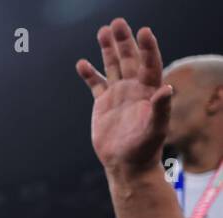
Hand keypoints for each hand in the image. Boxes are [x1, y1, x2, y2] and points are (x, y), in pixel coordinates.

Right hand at [76, 18, 173, 177]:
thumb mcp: (155, 129)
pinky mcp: (103, 104)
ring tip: (103, 31)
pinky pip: (96, 84)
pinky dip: (89, 74)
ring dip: (108, 49)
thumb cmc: (145, 149)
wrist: (126, 164)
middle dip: (124, 41)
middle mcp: (135, 88)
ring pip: (113, 66)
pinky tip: (82, 63)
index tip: (143, 31)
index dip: (147, 47)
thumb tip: (166, 88)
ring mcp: (119, 94)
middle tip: (118, 23)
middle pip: (130, 58)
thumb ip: (161, 108)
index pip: (150, 63)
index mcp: (149, 90)